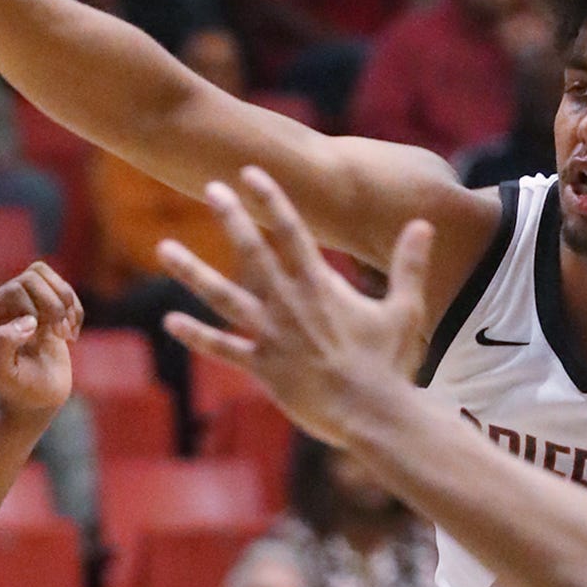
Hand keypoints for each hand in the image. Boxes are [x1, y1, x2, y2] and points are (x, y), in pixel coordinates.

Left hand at [0, 262, 81, 422]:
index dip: (35, 311)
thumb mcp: (0, 375)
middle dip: (53, 305)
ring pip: (45, 275)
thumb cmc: (16, 390)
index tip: (38, 340)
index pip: (15, 288)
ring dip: (65, 302)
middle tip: (59, 335)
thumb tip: (27, 321)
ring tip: (65, 332)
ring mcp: (19, 303)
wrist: (37, 401)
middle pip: (33, 277)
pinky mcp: (41, 306)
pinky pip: (60, 287)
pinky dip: (74, 308)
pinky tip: (71, 334)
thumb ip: (1, 345)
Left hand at [155, 167, 432, 446]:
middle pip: (253, 252)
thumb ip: (408, 264)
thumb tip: (422, 223)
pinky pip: (222, 348)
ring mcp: (272, 335)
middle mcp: (290, 303)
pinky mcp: (262, 367)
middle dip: (231, 218)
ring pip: (224, 296)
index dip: (270, 199)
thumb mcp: (405, 309)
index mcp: (321, 286)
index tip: (250, 173)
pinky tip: (169, 321)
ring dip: (192, 271)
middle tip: (211, 188)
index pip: (292, 231)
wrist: (372, 414)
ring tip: (164, 248)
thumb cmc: (390, 363)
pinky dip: (196, 336)